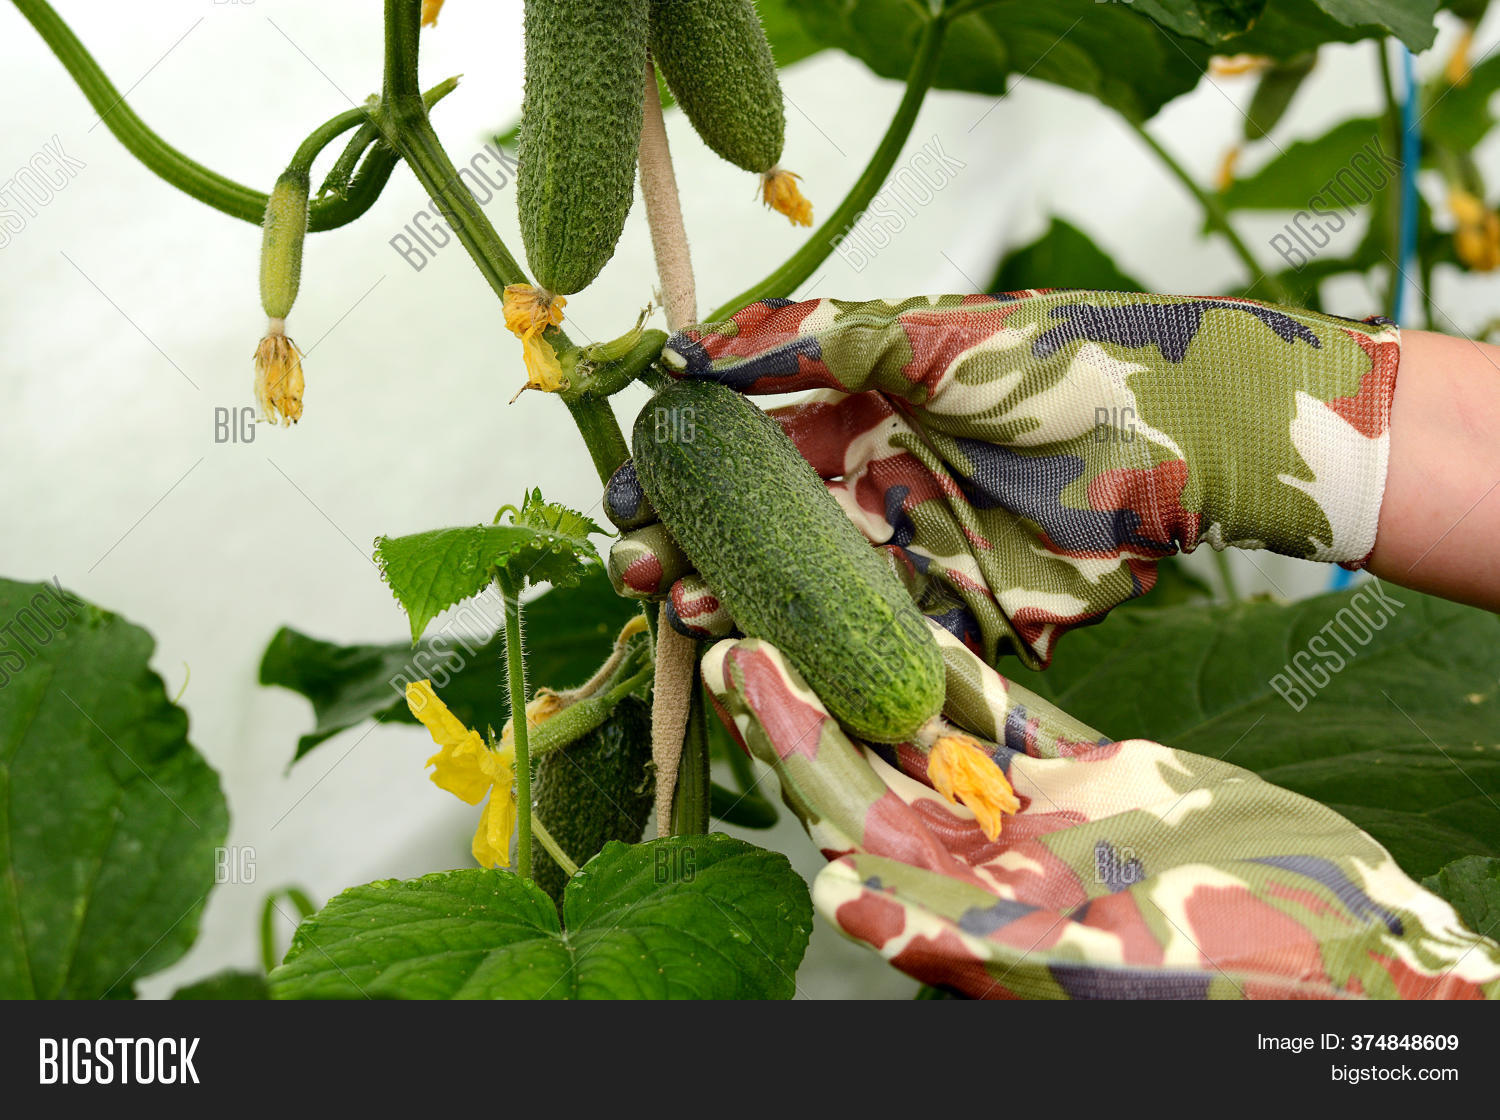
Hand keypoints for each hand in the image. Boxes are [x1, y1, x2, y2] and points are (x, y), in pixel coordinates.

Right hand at [651, 292, 1399, 667]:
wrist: (1188, 436)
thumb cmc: (1063, 362)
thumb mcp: (929, 337)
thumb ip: (814, 342)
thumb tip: (690, 346)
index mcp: (863, 400)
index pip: (748, 433)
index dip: (686, 460)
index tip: (630, 485)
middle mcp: (876, 473)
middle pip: (764, 515)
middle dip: (695, 538)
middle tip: (634, 559)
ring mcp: (910, 542)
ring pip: (805, 577)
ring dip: (739, 594)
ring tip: (677, 603)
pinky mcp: (954, 603)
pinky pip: (871, 626)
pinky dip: (815, 640)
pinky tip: (757, 645)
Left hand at [702, 622, 1499, 998]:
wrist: (1355, 970)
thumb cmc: (1227, 991)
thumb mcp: (1088, 969)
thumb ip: (959, 936)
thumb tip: (837, 899)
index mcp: (966, 915)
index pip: (849, 814)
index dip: (792, 742)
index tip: (743, 666)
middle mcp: (986, 868)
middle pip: (872, 768)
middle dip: (810, 693)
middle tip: (750, 613)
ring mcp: (1041, 824)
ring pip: (936, 738)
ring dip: (876, 675)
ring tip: (819, 605)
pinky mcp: (1102, 786)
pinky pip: (1018, 726)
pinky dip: (972, 682)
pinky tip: (921, 630)